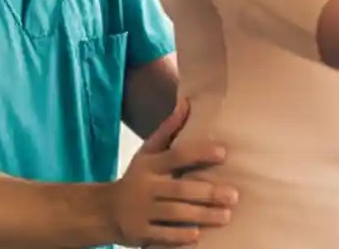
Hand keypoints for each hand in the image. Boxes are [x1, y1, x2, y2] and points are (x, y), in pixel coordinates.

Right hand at [105, 98, 237, 246]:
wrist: (104, 210)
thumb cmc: (136, 178)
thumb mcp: (147, 152)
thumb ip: (168, 130)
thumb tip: (187, 103)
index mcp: (150, 165)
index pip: (176, 156)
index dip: (199, 153)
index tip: (223, 152)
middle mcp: (146, 187)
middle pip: (180, 189)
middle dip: (208, 193)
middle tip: (234, 195)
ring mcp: (142, 211)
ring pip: (175, 214)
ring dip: (202, 215)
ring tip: (226, 216)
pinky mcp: (139, 232)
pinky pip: (163, 235)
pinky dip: (180, 236)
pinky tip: (198, 235)